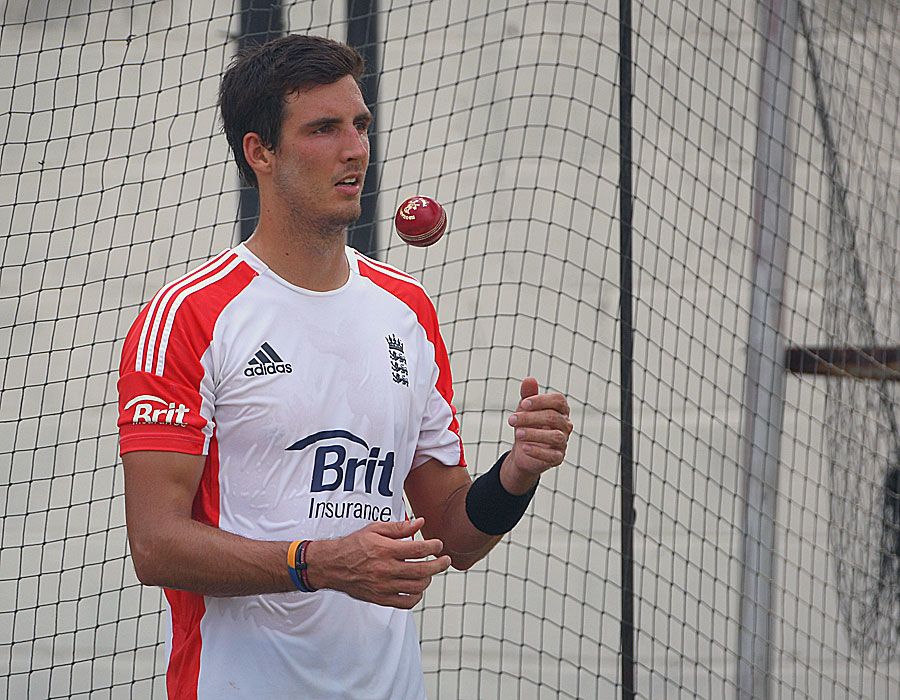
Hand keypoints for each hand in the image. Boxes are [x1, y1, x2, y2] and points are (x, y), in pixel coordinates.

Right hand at [306, 517, 450, 608]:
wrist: (332, 565)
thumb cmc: (353, 545)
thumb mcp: (375, 529)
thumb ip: (399, 527)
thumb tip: (420, 522)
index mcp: (386, 550)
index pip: (418, 549)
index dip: (433, 547)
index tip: (438, 545)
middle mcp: (386, 569)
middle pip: (422, 570)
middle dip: (439, 565)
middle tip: (445, 560)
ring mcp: (384, 586)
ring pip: (416, 587)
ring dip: (429, 579)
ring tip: (430, 572)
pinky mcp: (380, 598)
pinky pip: (405, 602)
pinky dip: (416, 596)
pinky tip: (418, 588)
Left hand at [503, 377, 572, 492]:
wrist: (523, 451)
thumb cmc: (527, 425)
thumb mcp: (525, 409)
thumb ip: (528, 394)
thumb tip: (529, 379)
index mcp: (561, 410)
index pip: (558, 400)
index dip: (541, 400)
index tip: (523, 403)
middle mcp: (566, 425)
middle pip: (553, 418)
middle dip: (530, 417)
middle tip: (511, 419)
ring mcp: (563, 442)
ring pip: (555, 436)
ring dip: (534, 434)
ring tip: (517, 433)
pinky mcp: (558, 458)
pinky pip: (552, 455)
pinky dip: (537, 451)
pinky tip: (523, 447)